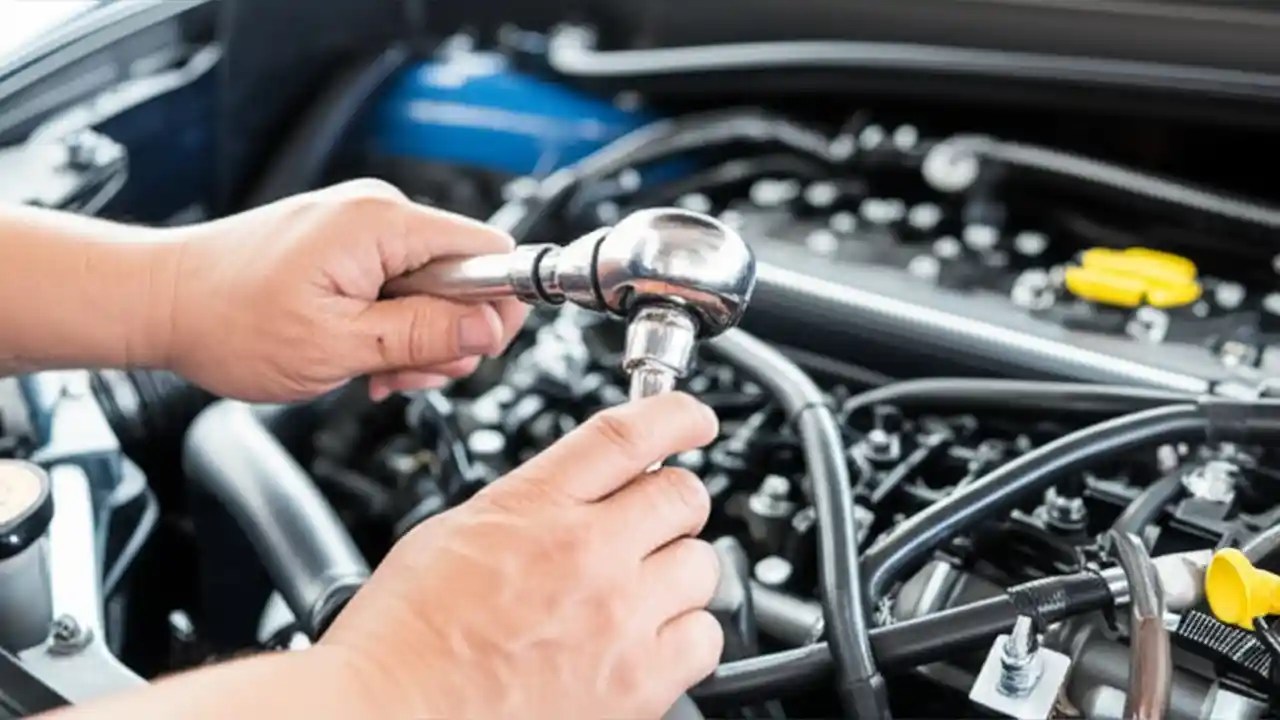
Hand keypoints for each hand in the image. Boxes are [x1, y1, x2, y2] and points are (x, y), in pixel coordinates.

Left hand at [165, 179, 527, 401]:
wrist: (162, 303)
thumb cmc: (229, 320)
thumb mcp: (339, 345)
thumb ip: (423, 334)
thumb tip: (490, 326)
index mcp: (383, 223)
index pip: (488, 251)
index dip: (496, 306)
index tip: (473, 350)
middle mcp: (378, 213)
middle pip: (463, 278)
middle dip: (445, 337)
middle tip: (401, 371)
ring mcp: (361, 229)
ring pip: (431, 291)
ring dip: (413, 341)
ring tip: (369, 368)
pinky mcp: (346, 247)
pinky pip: (397, 288)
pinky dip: (388, 329)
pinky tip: (359, 355)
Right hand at [321, 392, 723, 718]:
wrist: (390, 710)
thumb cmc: (408, 630)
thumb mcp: (459, 528)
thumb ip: (536, 501)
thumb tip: (584, 489)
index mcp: (536, 504)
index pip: (632, 434)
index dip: (676, 414)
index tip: (692, 419)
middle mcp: (587, 553)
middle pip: (683, 494)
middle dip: (671, 504)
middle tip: (648, 525)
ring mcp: (619, 618)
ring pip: (702, 565)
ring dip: (676, 571)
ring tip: (635, 594)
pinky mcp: (639, 682)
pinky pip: (705, 636)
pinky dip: (685, 634)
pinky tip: (645, 639)